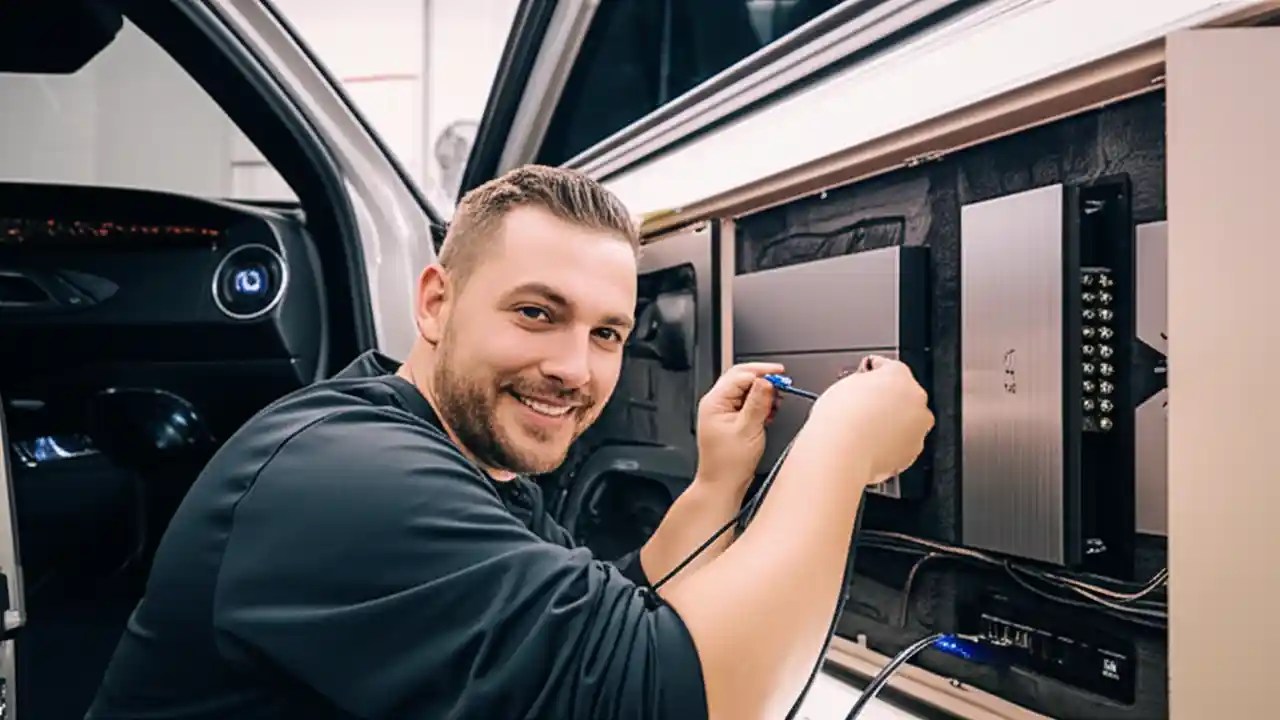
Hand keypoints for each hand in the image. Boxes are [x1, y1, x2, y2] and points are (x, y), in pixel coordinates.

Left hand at [694, 362, 783, 492]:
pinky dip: (760, 404)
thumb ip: (758, 403)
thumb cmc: (728, 464)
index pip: (740, 375)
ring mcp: (722, 411)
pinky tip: (769, 413)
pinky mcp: (730, 420)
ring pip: (745, 390)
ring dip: (763, 392)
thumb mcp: (748, 429)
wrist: (722, 485)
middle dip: (763, 379)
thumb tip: (767, 381)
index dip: (762, 372)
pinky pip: (746, 403)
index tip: (781, 375)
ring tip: (776, 403)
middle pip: (741, 378)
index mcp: (715, 402)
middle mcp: (716, 404)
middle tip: (782, 384)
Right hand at [808, 356, 932, 485]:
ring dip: (890, 423)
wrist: (842, 455)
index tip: (864, 378)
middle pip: (902, 395)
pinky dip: (890, 444)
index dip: (871, 372)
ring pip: (906, 421)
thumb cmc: (839, 421)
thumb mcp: (843, 386)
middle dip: (885, 400)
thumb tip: (864, 389)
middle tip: (861, 408)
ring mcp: (918, 428)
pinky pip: (902, 443)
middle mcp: (915, 400)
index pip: (887, 367)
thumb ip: (862, 382)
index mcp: (899, 375)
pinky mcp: (912, 452)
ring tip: (863, 430)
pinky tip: (868, 444)